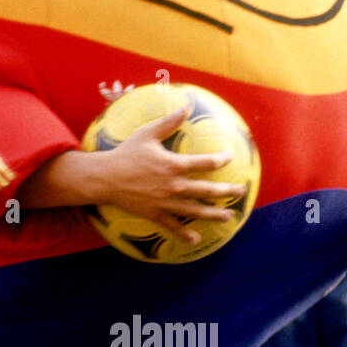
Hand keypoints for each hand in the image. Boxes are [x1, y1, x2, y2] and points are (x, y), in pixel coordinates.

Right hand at [94, 106, 246, 244]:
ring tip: (229, 216)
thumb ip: (169, 122)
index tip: (229, 157)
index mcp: (174, 164)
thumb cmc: (126, 153)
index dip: (221, 159)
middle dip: (227, 191)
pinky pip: (172, 226)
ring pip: (195, 211)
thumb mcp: (147, 133)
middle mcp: (174, 185)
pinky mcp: (155, 214)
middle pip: (207, 190)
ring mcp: (165, 202)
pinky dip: (184, 234)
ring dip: (214, 214)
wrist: (105, 177)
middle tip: (241, 191)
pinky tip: (196, 239)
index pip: (205, 163)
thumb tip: (186, 107)